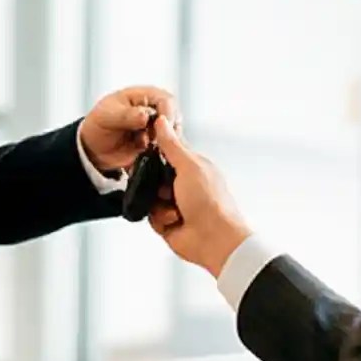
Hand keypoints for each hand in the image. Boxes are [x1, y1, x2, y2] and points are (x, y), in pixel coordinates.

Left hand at [78, 86, 181, 171]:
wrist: (93, 148)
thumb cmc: (98, 124)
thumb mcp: (107, 117)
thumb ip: (126, 115)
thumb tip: (145, 115)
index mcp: (143, 96)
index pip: (166, 100)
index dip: (167, 112)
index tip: (162, 125)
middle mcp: (153, 110)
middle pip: (174, 117)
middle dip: (167, 130)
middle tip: (153, 139)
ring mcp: (155, 128)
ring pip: (172, 134)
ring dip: (162, 141)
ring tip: (144, 145)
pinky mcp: (155, 144)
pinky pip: (166, 147)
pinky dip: (160, 151)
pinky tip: (146, 152)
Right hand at [146, 115, 250, 277]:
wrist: (213, 240)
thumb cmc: (210, 202)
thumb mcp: (189, 166)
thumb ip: (172, 145)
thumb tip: (162, 121)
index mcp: (193, 167)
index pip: (167, 152)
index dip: (156, 152)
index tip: (146, 152)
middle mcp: (184, 184)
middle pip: (153, 174)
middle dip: (154, 182)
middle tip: (165, 188)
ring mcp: (176, 203)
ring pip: (149, 195)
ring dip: (159, 203)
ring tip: (174, 209)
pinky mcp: (167, 221)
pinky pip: (150, 214)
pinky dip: (160, 218)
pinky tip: (174, 221)